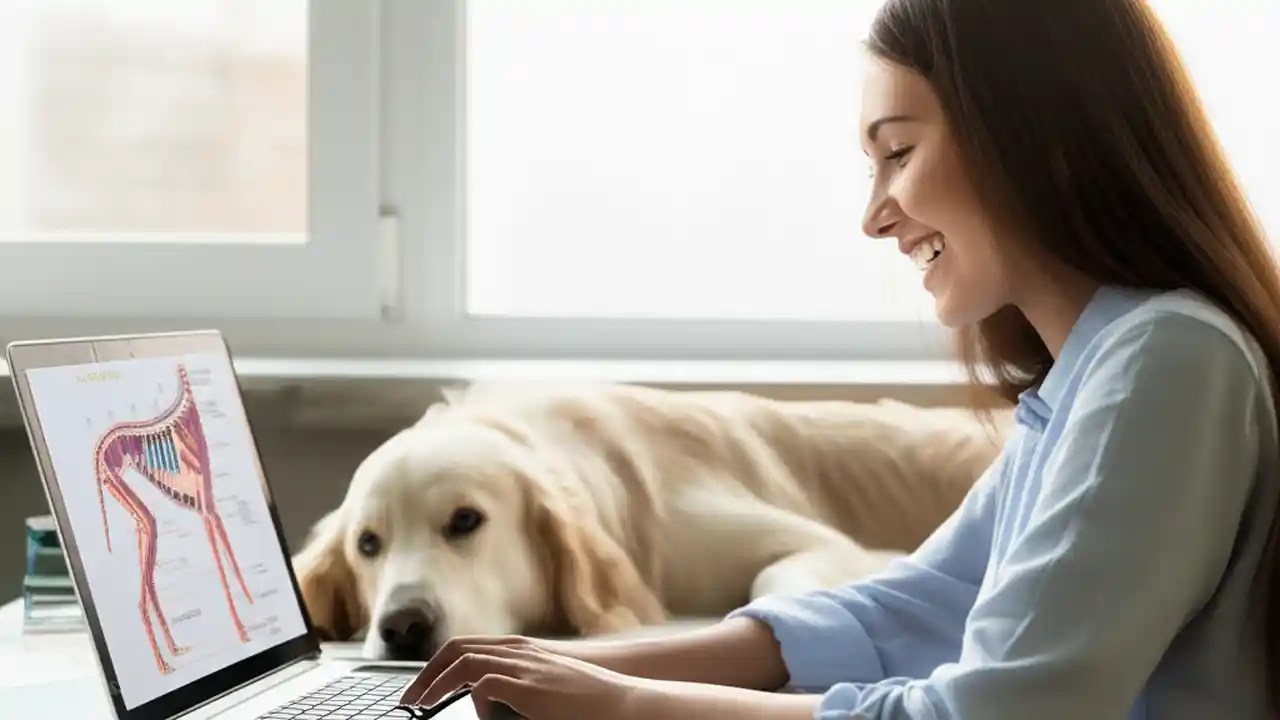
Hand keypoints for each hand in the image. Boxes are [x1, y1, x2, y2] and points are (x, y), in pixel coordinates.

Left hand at [399, 637, 646, 719]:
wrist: (621, 698)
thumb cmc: (589, 694)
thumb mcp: (548, 682)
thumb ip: (520, 684)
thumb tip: (492, 699)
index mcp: (519, 649)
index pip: (464, 645)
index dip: (436, 665)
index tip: (419, 688)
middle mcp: (517, 652)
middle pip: (456, 650)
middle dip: (427, 674)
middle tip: (409, 699)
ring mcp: (524, 667)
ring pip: (465, 663)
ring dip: (437, 684)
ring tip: (422, 706)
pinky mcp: (531, 688)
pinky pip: (487, 685)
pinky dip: (473, 698)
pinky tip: (476, 713)